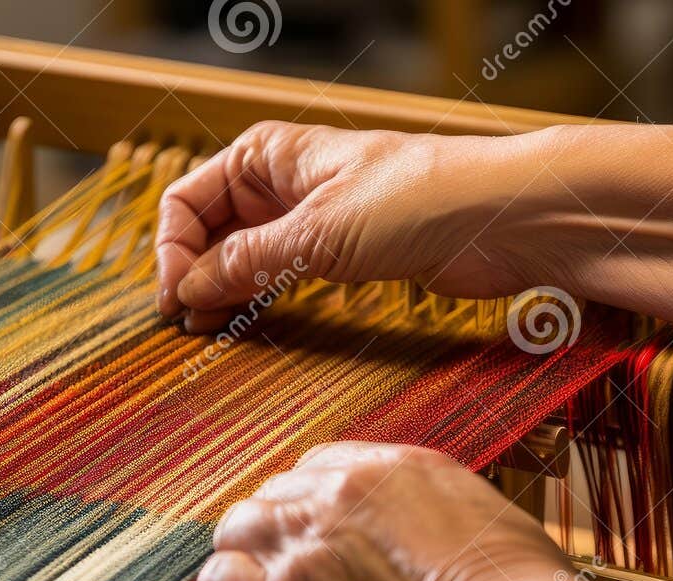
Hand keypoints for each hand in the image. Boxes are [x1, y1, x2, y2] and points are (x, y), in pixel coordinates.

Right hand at [155, 122, 557, 332]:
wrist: (500, 218)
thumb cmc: (418, 198)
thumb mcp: (317, 232)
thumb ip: (247, 261)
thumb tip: (189, 289)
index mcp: (266, 156)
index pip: (187, 200)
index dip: (172, 251)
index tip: (175, 301)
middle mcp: (283, 184)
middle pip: (210, 231)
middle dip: (193, 274)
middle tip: (187, 327)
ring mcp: (311, 221)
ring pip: (244, 257)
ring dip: (223, 292)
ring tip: (211, 333)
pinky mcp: (342, 256)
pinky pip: (283, 278)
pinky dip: (260, 300)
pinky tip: (249, 325)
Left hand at [195, 440, 568, 580]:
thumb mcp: (486, 517)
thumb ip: (436, 516)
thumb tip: (428, 540)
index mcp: (391, 467)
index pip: (319, 469)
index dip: (315, 507)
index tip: (324, 538)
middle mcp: (338, 493)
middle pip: (273, 495)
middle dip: (279, 532)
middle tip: (299, 574)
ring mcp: (305, 545)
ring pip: (238, 530)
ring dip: (248, 559)